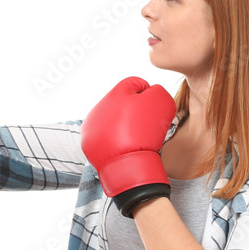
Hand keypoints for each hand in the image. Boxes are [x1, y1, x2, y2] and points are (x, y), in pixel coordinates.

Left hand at [81, 77, 176, 216]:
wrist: (128, 165)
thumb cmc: (145, 132)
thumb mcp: (159, 103)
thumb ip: (156, 91)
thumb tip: (149, 91)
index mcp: (114, 94)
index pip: (134, 84)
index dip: (148, 93)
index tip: (153, 109)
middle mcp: (98, 107)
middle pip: (121, 102)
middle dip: (134, 109)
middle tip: (145, 124)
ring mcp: (91, 126)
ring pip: (113, 119)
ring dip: (124, 124)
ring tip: (134, 137)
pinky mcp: (89, 143)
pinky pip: (106, 136)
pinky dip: (115, 138)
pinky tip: (124, 145)